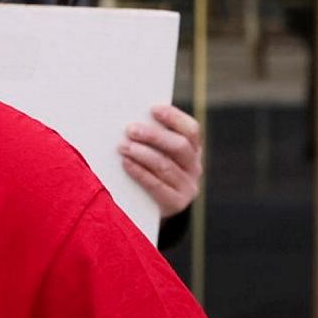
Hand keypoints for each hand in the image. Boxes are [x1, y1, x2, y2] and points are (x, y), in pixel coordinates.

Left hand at [120, 104, 201, 218]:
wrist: (147, 208)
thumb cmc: (146, 169)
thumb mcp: (153, 152)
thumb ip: (149, 137)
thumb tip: (131, 117)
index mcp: (192, 149)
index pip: (191, 130)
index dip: (174, 118)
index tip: (153, 109)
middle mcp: (195, 167)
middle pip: (179, 146)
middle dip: (154, 136)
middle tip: (130, 129)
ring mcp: (188, 187)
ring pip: (166, 165)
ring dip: (142, 154)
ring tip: (122, 147)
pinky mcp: (176, 203)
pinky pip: (157, 185)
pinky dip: (140, 172)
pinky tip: (125, 163)